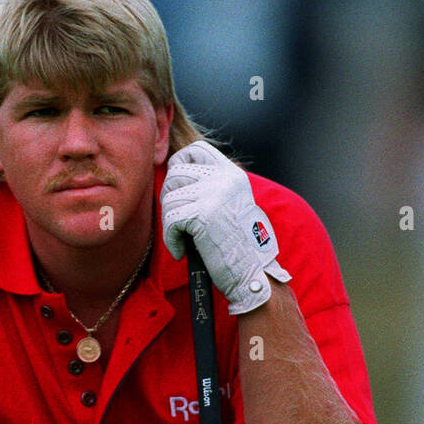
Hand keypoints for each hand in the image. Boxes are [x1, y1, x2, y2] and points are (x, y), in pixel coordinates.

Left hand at [160, 140, 291, 314]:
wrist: (254, 274)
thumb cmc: (240, 248)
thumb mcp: (231, 206)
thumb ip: (210, 188)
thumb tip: (172, 175)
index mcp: (233, 175)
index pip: (197, 149)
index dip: (179, 163)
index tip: (178, 187)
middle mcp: (224, 179)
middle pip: (176, 172)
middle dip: (170, 197)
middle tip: (178, 221)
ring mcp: (214, 194)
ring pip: (169, 197)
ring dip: (170, 222)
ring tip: (182, 238)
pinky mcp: (202, 214)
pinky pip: (170, 219)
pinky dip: (171, 239)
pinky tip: (181, 251)